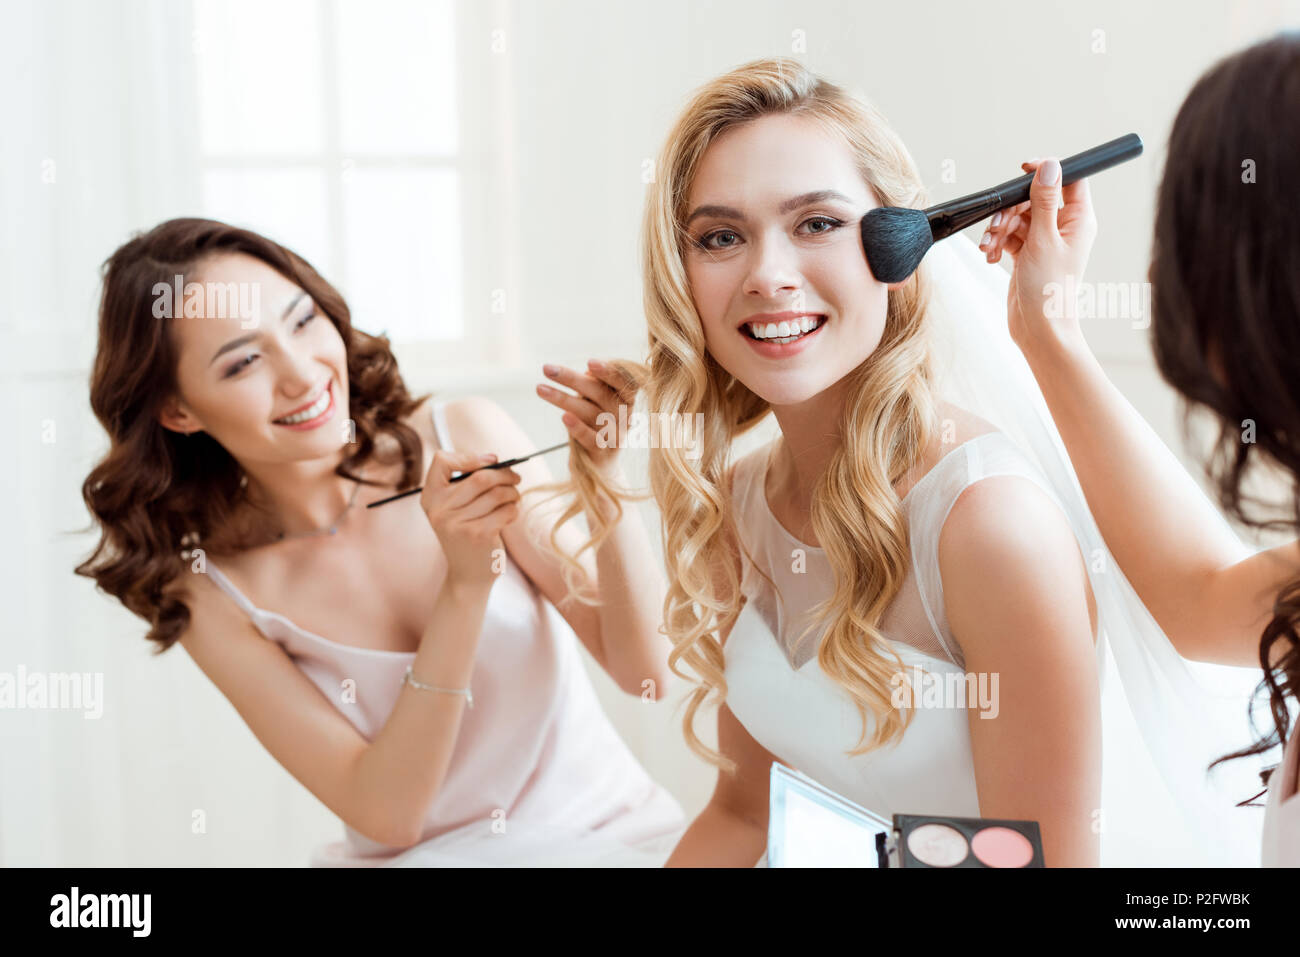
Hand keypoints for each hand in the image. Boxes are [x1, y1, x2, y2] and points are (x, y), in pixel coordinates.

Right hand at [419, 449, 521, 585]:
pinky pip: (506, 510)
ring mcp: (457, 523)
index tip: (489, 462)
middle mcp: (439, 509)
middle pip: (480, 477)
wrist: (466, 575)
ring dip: (513, 493)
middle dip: (505, 475)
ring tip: (514, 498)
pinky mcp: (478, 534)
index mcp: (430, 497)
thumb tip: (494, 459)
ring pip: (497, 493)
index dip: (469, 457)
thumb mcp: (454, 509)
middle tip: (515, 478)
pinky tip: (510, 515)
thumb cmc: (466, 533)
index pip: (441, 460)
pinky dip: (514, 510)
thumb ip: (466, 483)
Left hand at [536, 359, 637, 476]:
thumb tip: (588, 369)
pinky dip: (577, 428)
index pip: (624, 381)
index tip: (589, 362)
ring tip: (540, 389)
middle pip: (601, 394)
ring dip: (563, 399)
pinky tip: (564, 417)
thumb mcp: (597, 403)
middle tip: (546, 368)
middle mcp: (625, 417)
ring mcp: (616, 436)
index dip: (609, 372)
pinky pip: (591, 439)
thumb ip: (595, 387)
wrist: (602, 467)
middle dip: (572, 379)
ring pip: (591, 414)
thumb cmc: (597, 427)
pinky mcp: (603, 454)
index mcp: (627, 400)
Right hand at [979, 157, 1097, 357]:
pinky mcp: (1028, 255)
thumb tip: (1049, 167)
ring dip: (999, 228)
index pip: (1069, 180)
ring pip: (1018, 218)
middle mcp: (1064, 229)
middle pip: (1035, 199)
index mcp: (1079, 221)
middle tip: (998, 225)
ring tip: (989, 246)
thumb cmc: (1049, 289)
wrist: (1039, 328)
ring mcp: (1045, 242)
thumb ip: (1044, 201)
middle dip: (1011, 209)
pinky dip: (998, 243)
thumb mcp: (1043, 239)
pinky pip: (1010, 237)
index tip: (1023, 170)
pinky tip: (991, 256)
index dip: (1047, 171)